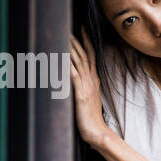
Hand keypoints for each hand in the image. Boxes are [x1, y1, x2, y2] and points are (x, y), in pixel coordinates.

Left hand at [69, 26, 106, 147]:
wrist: (98, 133)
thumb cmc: (92, 119)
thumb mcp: (91, 98)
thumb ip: (87, 87)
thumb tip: (80, 80)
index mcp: (94, 81)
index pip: (91, 56)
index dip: (87, 41)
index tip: (82, 29)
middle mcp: (91, 81)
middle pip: (84, 55)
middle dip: (77, 40)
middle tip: (70, 27)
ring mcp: (86, 87)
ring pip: (79, 62)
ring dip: (71, 49)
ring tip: (65, 36)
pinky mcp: (80, 95)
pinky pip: (73, 77)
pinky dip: (67, 66)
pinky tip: (62, 58)